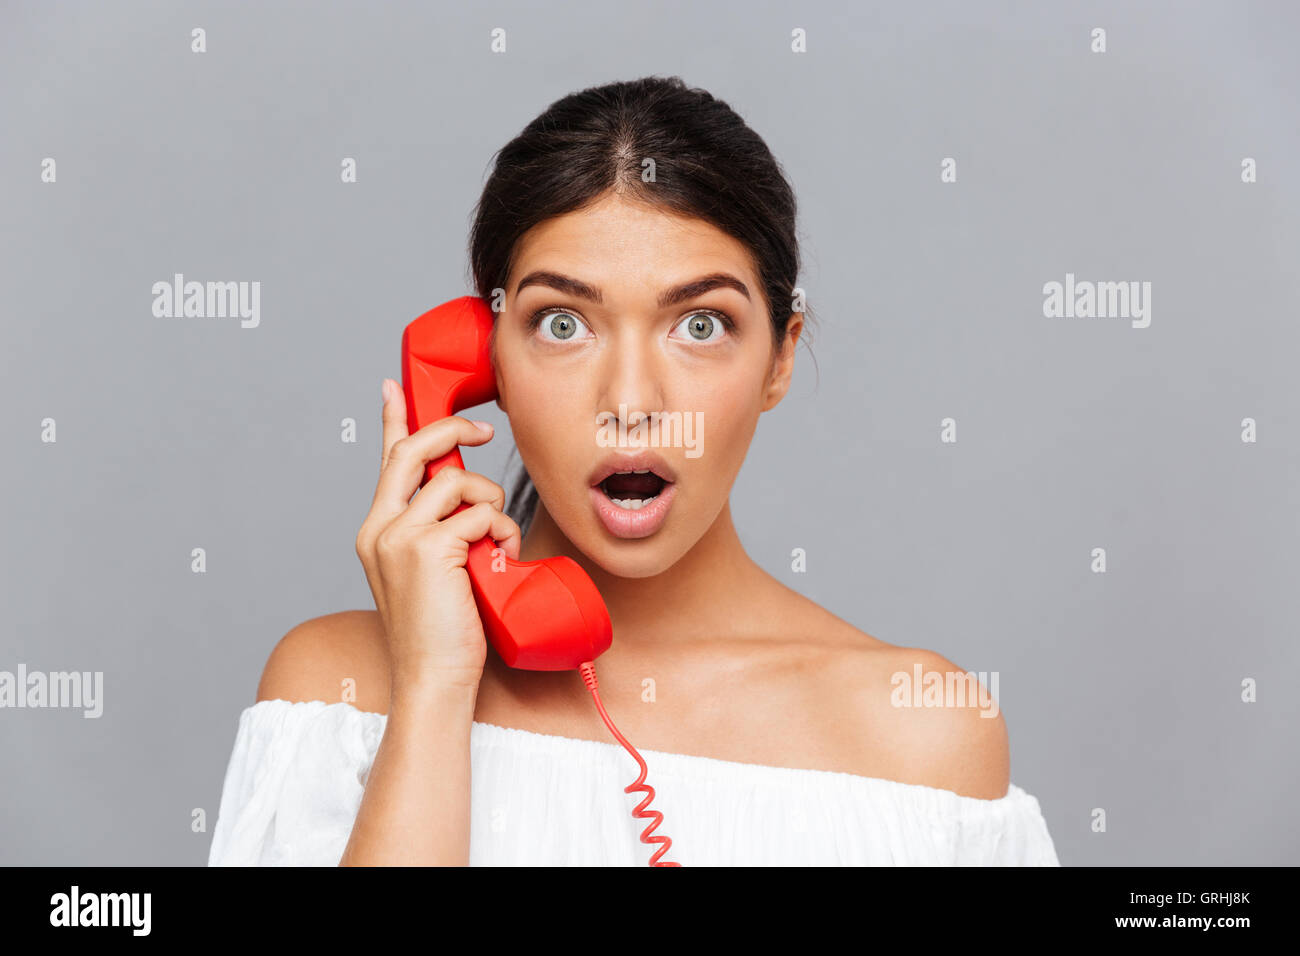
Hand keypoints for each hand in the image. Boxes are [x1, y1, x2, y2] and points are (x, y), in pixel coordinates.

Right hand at [355, 378, 521, 691]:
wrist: (434, 680)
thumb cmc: (444, 632)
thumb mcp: (437, 571)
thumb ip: (443, 531)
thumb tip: (470, 502)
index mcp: (376, 530)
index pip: (385, 460)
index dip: (393, 419)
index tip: (393, 387)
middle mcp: (379, 527)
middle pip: (414, 450)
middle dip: (453, 431)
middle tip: (483, 432)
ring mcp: (399, 536)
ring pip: (457, 482)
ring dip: (492, 504)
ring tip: (499, 543)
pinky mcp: (428, 548)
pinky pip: (480, 513)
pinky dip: (501, 531)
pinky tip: (501, 561)